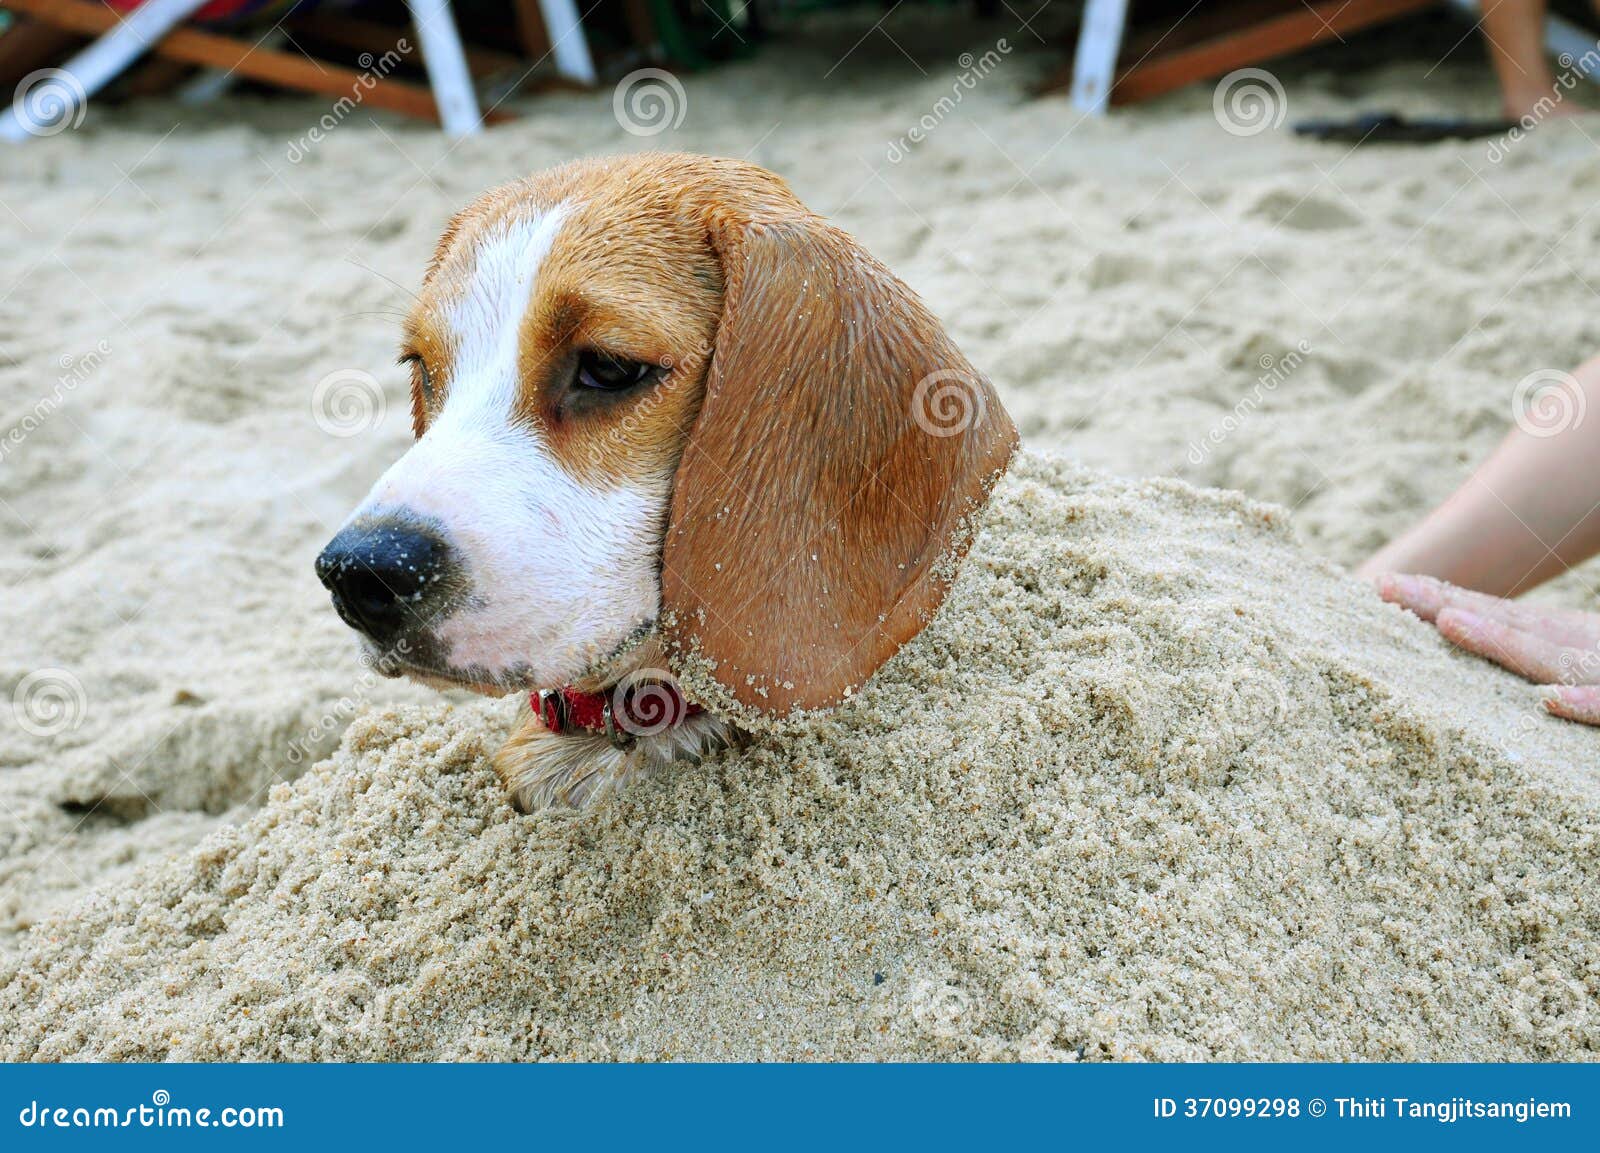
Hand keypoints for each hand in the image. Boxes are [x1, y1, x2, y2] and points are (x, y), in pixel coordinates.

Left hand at [1375, 573, 1599, 724]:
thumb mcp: (1578, 659)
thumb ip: (1537, 652)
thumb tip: (1465, 637)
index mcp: (1564, 638)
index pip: (1493, 616)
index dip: (1440, 600)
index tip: (1382, 585)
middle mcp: (1581, 646)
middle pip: (1508, 624)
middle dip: (1446, 605)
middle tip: (1386, 586)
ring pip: (1553, 659)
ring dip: (1502, 641)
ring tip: (1448, 621)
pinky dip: (1587, 703)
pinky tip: (1551, 700)